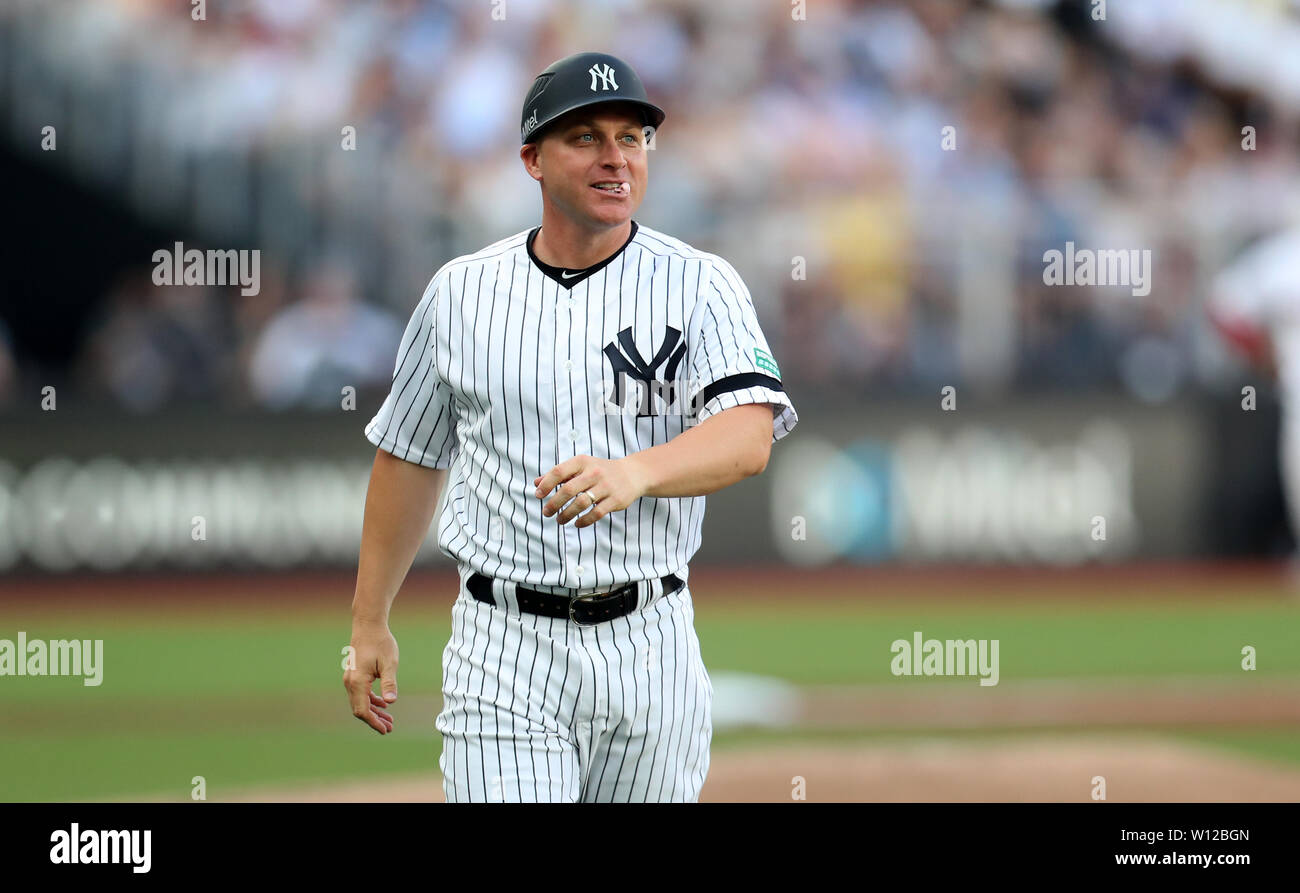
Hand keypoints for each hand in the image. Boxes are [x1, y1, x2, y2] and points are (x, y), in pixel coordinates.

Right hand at [343, 622, 398, 733]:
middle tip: (390, 728)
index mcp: (357, 682)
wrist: (368, 626)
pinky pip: (360, 694)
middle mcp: (350, 682)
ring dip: (374, 711)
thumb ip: (389, 682)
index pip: (363, 710)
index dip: (374, 722)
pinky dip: (371, 701)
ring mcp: (350, 679)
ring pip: (360, 702)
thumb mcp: (389, 663)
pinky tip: (383, 703)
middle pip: (360, 709)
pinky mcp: (354, 675)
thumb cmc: (380, 643)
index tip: (386, 730)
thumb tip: (391, 701)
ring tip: (389, 719)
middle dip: (374, 720)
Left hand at [534, 455, 649, 527]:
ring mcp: (606, 487)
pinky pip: (596, 514)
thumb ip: (559, 475)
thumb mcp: (580, 467)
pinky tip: (576, 523)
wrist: (632, 474)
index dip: (546, 484)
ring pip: (581, 503)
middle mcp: (594, 472)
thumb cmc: (600, 470)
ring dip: (566, 514)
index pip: (559, 471)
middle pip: (568, 490)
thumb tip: (536, 483)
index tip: (538, 496)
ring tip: (559, 520)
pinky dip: (583, 521)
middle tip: (546, 512)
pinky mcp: (615, 500)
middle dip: (554, 503)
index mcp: (582, 462)